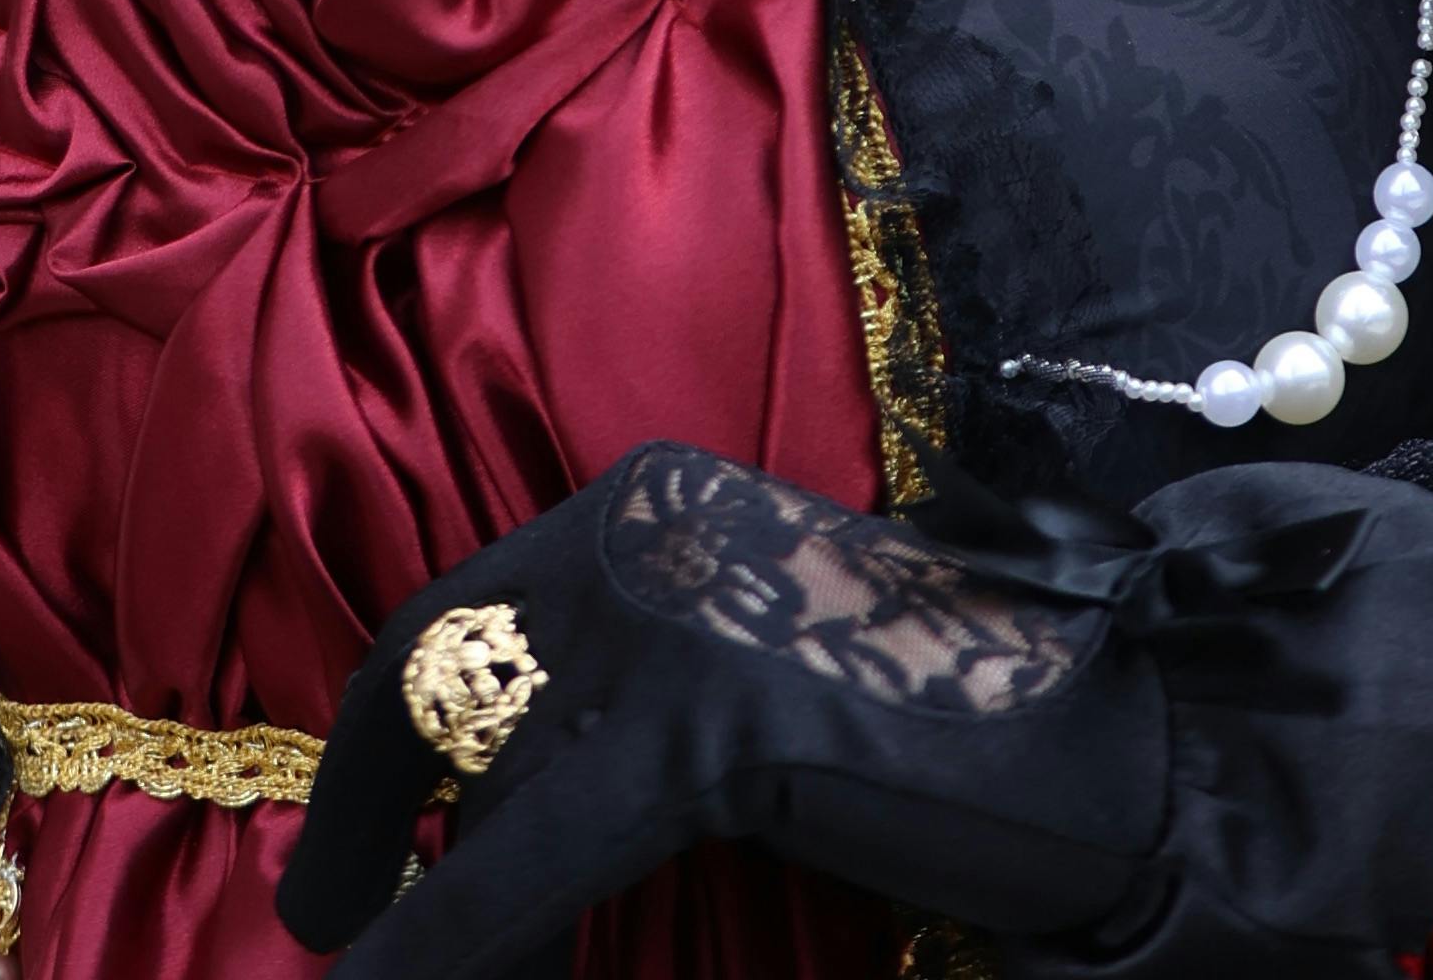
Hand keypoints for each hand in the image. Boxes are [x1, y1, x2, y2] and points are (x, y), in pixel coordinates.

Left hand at [280, 443, 1432, 979]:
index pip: (457, 621)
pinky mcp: (707, 720)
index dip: (376, 755)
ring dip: (435, 918)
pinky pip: (534, 859)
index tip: (331, 873)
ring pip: (484, 789)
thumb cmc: (928, 735)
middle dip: (374, 828)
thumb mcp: (743, 672)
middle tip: (327, 935)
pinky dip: (456, 943)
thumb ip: (623, 696)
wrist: (1105, 747)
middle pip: (444, 685)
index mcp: (646, 497)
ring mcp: (672, 613)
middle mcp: (640, 522)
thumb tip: (486, 808)